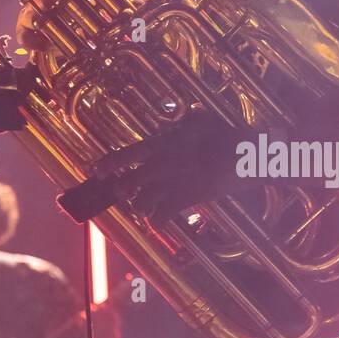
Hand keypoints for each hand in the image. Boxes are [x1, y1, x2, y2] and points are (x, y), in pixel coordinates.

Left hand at [93, 111, 241, 221]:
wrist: (241, 156)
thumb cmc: (224, 134)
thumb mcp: (202, 119)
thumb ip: (187, 120)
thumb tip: (186, 115)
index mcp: (159, 144)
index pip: (123, 155)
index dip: (107, 164)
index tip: (97, 171)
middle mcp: (159, 166)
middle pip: (127, 184)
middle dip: (123, 190)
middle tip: (125, 191)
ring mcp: (170, 185)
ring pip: (141, 204)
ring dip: (142, 206)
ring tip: (146, 206)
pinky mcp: (184, 201)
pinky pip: (161, 218)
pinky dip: (158, 222)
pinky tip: (159, 222)